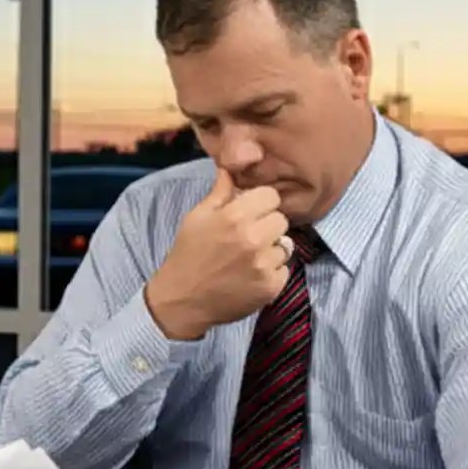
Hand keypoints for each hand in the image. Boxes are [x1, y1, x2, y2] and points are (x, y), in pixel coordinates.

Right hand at [145, 168, 289, 339]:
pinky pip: (284, 270)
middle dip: (268, 225)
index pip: (271, 196)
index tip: (251, 213)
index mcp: (234, 216)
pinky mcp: (270, 287)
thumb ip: (220, 192)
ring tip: (249, 258)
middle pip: (281, 220)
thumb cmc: (187, 255)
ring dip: (271, 250)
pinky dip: (271, 273)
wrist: (182, 300)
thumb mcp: (197, 217)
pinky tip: (251, 276)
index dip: (261, 203)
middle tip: (249, 237)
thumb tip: (230, 168)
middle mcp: (253, 239)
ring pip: (285, 246)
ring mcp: (263, 265)